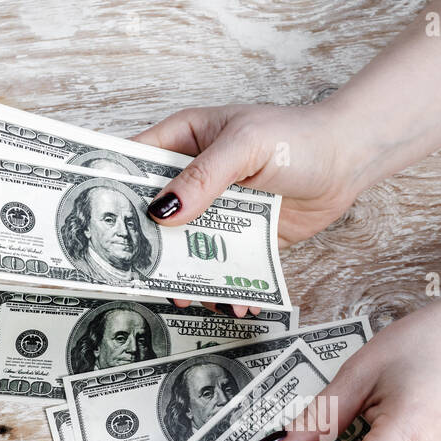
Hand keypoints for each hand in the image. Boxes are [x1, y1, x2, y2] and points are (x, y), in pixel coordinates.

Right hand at [134, 103, 361, 316]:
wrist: (348, 160)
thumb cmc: (297, 137)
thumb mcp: (244, 147)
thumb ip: (203, 178)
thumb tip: (161, 212)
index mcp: (185, 139)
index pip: (134, 161)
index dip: (112, 188)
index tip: (92, 220)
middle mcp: (196, 176)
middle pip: (156, 216)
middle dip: (149, 249)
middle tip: (144, 278)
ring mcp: (218, 209)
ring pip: (188, 248)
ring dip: (188, 277)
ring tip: (195, 300)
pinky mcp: (244, 237)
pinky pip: (223, 265)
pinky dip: (225, 287)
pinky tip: (233, 303)